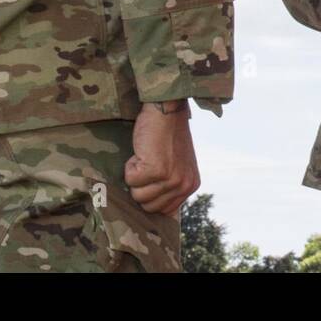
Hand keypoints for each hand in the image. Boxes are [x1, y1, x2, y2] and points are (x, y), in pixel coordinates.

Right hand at [125, 101, 199, 215]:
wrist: (166, 109)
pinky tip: (142, 150)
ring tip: (146, 155)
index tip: (153, 171)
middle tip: (149, 161)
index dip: (150, 192)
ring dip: (135, 174)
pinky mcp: (156, 170)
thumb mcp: (176, 164)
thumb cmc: (166, 133)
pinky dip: (129, 165)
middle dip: (141, 185)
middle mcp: (184, 186)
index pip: (162, 211)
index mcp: (190, 186)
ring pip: (137, 195)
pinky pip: (130, 179)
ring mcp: (171, 179)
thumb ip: (169, 186)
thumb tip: (152, 208)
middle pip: (148, 206)